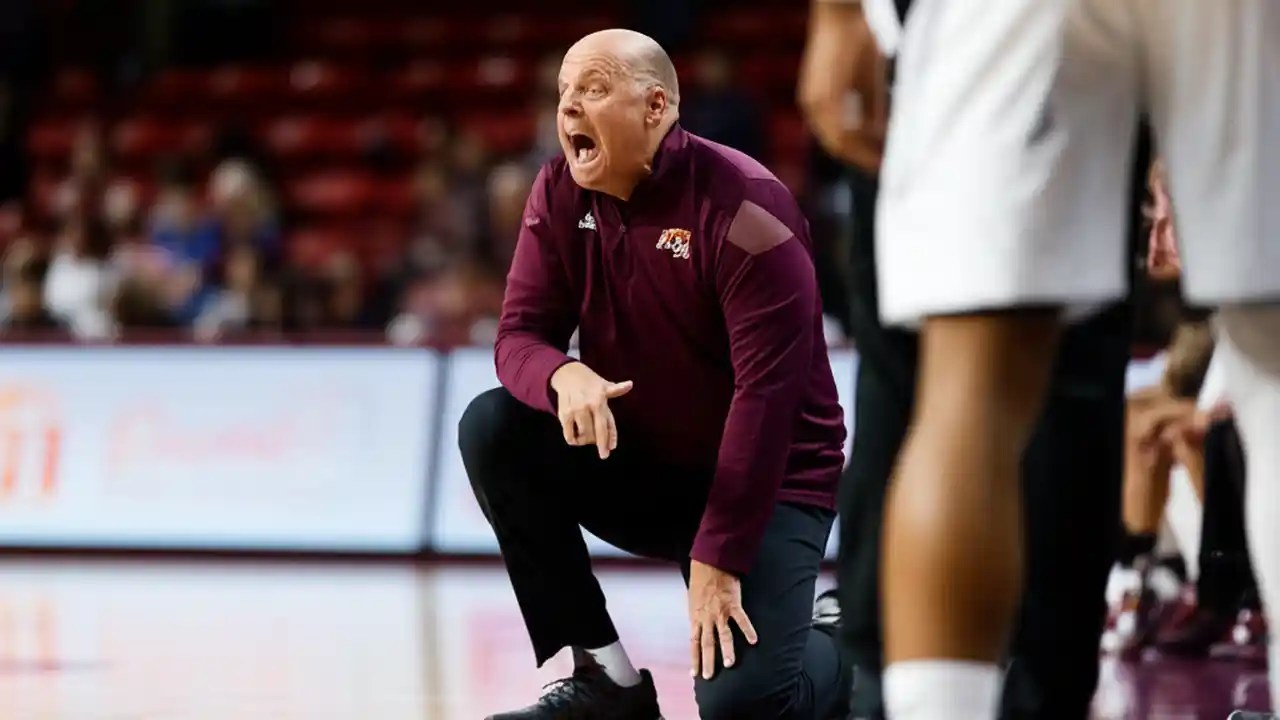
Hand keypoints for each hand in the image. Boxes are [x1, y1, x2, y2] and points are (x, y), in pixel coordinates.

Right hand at [549, 361, 632, 458]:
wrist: (567, 374)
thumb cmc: (590, 383)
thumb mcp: (605, 385)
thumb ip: (617, 390)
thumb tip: (630, 384)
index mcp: (599, 401)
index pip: (605, 425)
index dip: (608, 439)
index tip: (608, 451)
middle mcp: (587, 406)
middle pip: (594, 434)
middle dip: (598, 443)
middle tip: (599, 443)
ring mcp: (574, 411)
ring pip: (583, 436)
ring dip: (586, 440)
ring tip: (587, 437)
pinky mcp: (563, 415)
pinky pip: (569, 435)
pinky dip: (574, 440)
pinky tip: (576, 437)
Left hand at [687, 558, 757, 679]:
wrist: (710, 563)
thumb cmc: (700, 580)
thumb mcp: (693, 600)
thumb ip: (697, 615)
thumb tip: (697, 626)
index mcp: (696, 616)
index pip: (694, 642)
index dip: (694, 658)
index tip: (694, 674)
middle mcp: (707, 617)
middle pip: (707, 643)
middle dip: (708, 661)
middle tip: (710, 677)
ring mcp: (720, 612)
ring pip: (724, 635)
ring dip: (727, 650)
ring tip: (729, 664)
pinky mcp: (733, 604)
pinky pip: (742, 620)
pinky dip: (748, 630)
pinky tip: (754, 641)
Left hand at [798, 1, 884, 169]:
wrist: (842, 10)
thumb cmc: (857, 38)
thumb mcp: (867, 81)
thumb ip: (871, 111)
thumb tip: (881, 136)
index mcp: (819, 104)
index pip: (838, 141)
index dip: (860, 156)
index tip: (881, 165)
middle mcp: (811, 106)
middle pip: (836, 147)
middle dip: (862, 161)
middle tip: (885, 172)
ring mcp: (814, 102)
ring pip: (837, 143)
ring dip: (862, 156)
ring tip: (885, 165)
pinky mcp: (823, 95)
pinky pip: (840, 130)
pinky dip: (859, 143)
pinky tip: (877, 148)